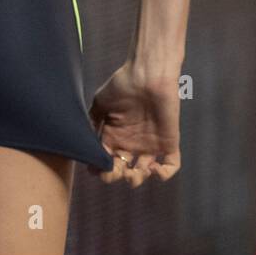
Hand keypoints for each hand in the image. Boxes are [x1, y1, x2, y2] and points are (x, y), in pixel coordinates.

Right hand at [87, 60, 181, 186]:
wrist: (147, 74)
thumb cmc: (122, 85)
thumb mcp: (100, 102)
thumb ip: (92, 123)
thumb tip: (85, 145)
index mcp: (114, 135)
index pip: (107, 160)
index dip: (102, 169)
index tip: (96, 169)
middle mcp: (131, 143)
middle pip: (123, 170)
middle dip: (118, 176)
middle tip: (116, 171)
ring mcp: (150, 144)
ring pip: (144, 173)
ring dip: (137, 179)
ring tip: (133, 173)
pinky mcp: (168, 143)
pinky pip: (170, 166)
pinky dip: (164, 175)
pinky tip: (153, 168)